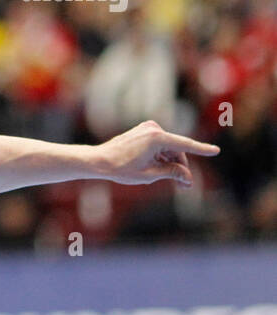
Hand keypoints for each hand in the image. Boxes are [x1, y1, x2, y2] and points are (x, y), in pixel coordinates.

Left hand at [95, 120, 219, 187]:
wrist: (98, 160)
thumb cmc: (121, 168)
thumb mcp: (149, 175)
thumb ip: (171, 173)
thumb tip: (188, 177)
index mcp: (156, 138)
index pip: (185, 145)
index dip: (201, 150)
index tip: (216, 151)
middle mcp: (153, 129)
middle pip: (177, 150)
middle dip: (181, 167)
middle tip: (186, 186)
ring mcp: (148, 128)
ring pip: (169, 149)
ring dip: (172, 163)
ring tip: (176, 182)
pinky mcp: (143, 131)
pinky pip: (160, 145)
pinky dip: (163, 157)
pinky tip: (161, 169)